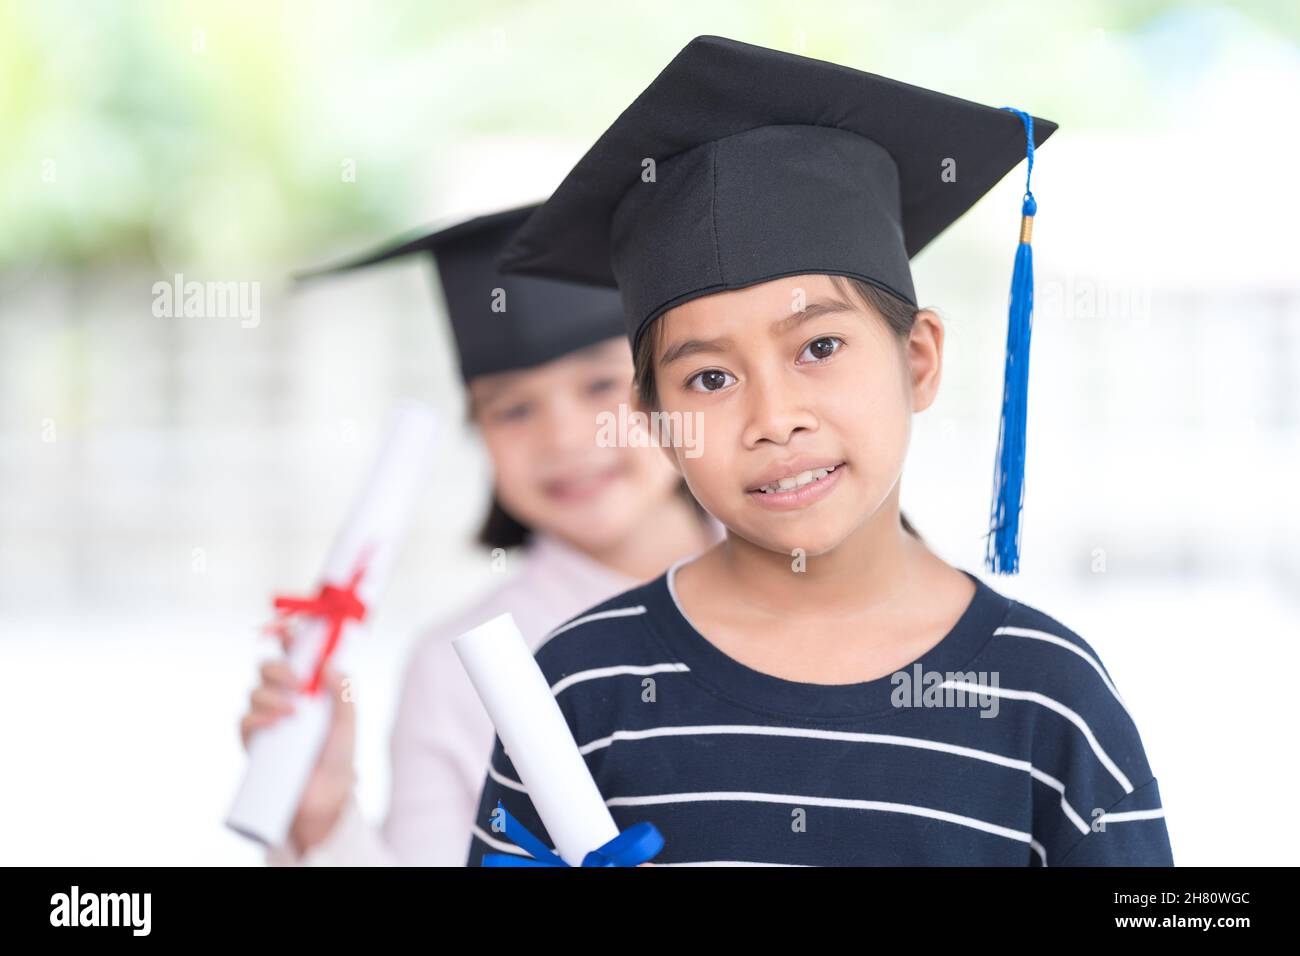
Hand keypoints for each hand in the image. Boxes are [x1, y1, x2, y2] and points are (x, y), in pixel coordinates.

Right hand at [239, 636, 356, 855]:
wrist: (324, 800)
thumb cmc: (338, 759)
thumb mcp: (347, 724)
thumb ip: (343, 694)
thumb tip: (329, 665)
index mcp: (308, 690)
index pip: (294, 656)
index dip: (290, 639)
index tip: (292, 630)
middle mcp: (285, 699)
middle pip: (268, 668)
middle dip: (278, 667)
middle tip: (296, 680)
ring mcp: (268, 720)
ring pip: (255, 691)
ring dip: (270, 695)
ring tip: (292, 713)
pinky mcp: (255, 743)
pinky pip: (244, 721)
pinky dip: (256, 718)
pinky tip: (273, 724)